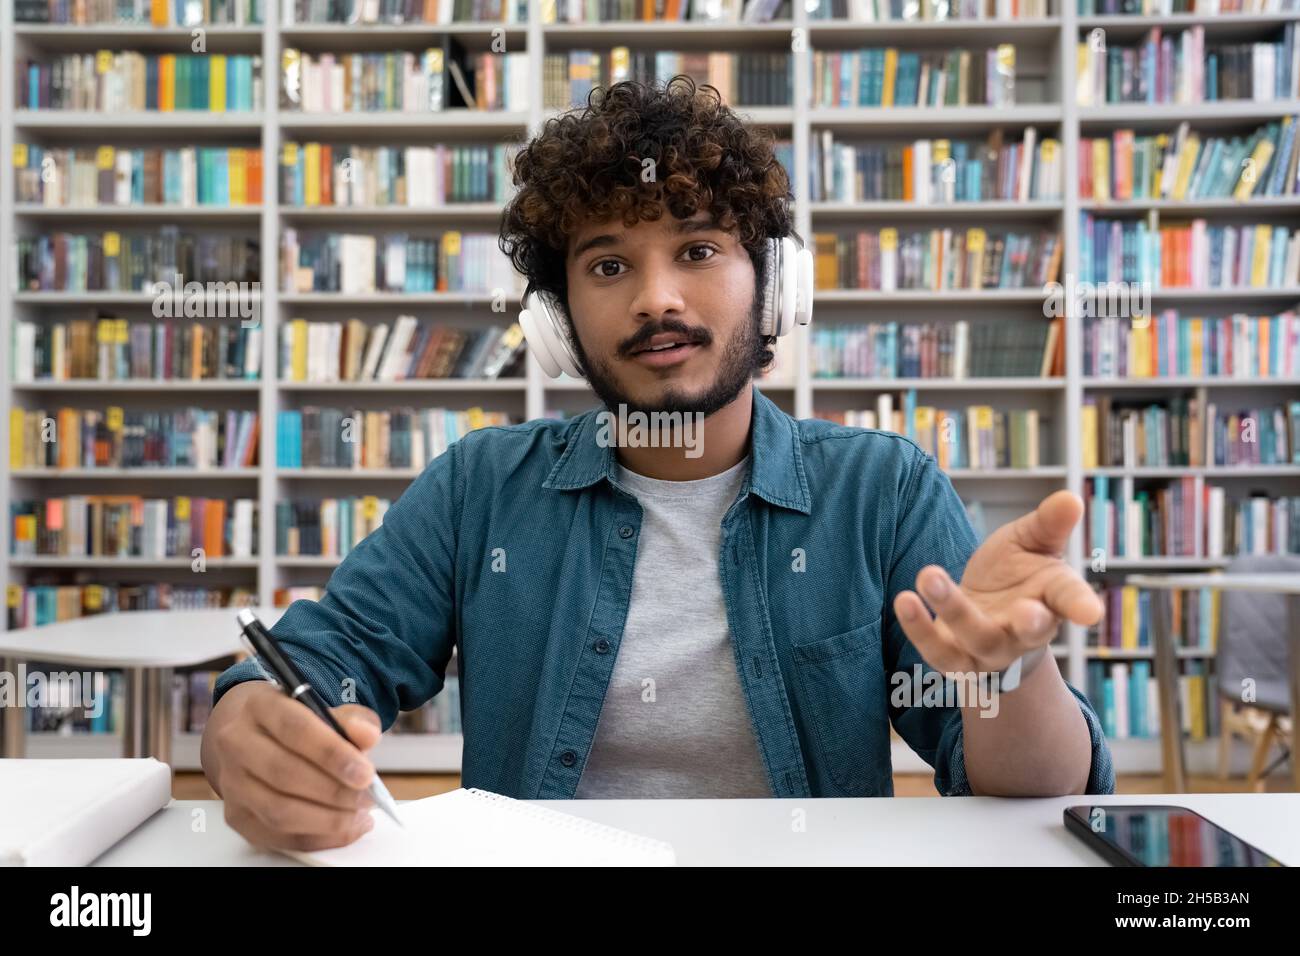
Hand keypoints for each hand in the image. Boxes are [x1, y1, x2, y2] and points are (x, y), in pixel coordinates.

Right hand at [201, 681, 382, 850]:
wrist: (249, 734)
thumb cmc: (292, 722)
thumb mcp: (322, 708)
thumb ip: (350, 719)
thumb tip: (368, 735)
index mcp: (260, 707)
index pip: (295, 729)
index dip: (333, 754)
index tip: (365, 773)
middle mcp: (236, 743)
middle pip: (285, 774)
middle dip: (334, 792)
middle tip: (368, 797)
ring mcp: (231, 782)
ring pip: (279, 811)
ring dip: (327, 820)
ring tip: (359, 815)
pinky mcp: (235, 815)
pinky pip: (276, 837)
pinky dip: (316, 838)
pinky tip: (343, 829)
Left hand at [892, 489, 1103, 675]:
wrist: (989, 616)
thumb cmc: (1018, 575)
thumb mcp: (1031, 544)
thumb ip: (1047, 525)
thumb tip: (1071, 497)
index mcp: (1052, 600)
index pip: (1069, 601)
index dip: (1080, 606)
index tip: (1090, 613)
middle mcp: (1024, 632)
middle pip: (1028, 632)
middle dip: (1028, 623)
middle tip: (1028, 611)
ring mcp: (989, 650)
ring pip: (977, 637)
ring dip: (953, 609)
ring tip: (928, 575)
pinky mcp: (955, 659)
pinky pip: (937, 651)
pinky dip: (919, 629)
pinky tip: (904, 600)